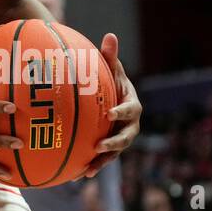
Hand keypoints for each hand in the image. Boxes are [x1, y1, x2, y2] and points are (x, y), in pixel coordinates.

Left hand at [82, 32, 140, 177]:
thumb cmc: (109, 79)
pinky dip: (94, 166)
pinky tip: (80, 175)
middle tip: (99, 146)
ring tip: (90, 167)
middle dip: (114, 143)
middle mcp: (130, 124)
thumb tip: (110, 35)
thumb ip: (110, 56)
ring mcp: (121, 137)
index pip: (130, 110)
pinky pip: (104, 158)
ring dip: (104, 160)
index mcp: (131, 104)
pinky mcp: (110, 146)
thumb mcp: (110, 68)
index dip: (121, 112)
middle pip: (126, 136)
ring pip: (115, 152)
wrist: (108, 95)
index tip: (110, 113)